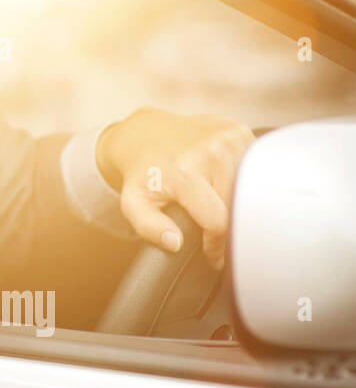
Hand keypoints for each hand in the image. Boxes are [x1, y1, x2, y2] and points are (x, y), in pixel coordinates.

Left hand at [97, 106, 254, 269]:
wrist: (144, 134)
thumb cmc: (143, 175)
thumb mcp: (134, 203)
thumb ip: (149, 227)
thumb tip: (174, 242)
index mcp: (184, 171)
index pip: (218, 221)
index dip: (217, 244)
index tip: (214, 256)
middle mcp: (210, 151)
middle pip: (238, 206)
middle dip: (230, 225)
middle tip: (218, 232)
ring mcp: (228, 138)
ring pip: (250, 189)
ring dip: (239, 203)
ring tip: (219, 204)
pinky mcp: (239, 131)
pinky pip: (253, 169)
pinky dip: (244, 182)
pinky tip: (226, 182)